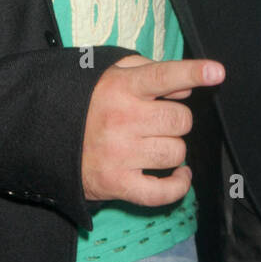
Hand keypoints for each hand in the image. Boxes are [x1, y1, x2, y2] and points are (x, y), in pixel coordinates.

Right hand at [82, 54, 224, 204]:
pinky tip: (179, 176)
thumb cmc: (84, 102)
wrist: (43, 138)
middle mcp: (122, 119)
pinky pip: (164, 191)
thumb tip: (185, 87)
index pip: (163, 75)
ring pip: (177, 152)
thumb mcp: (108, 73)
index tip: (217, 72)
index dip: (193, 72)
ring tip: (155, 145)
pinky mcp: (118, 184)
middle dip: (177, 120)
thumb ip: (148, 70)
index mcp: (120, 87)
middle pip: (180, 119)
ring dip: (173, 149)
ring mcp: (120, 154)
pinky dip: (178, 185)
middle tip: (158, 121)